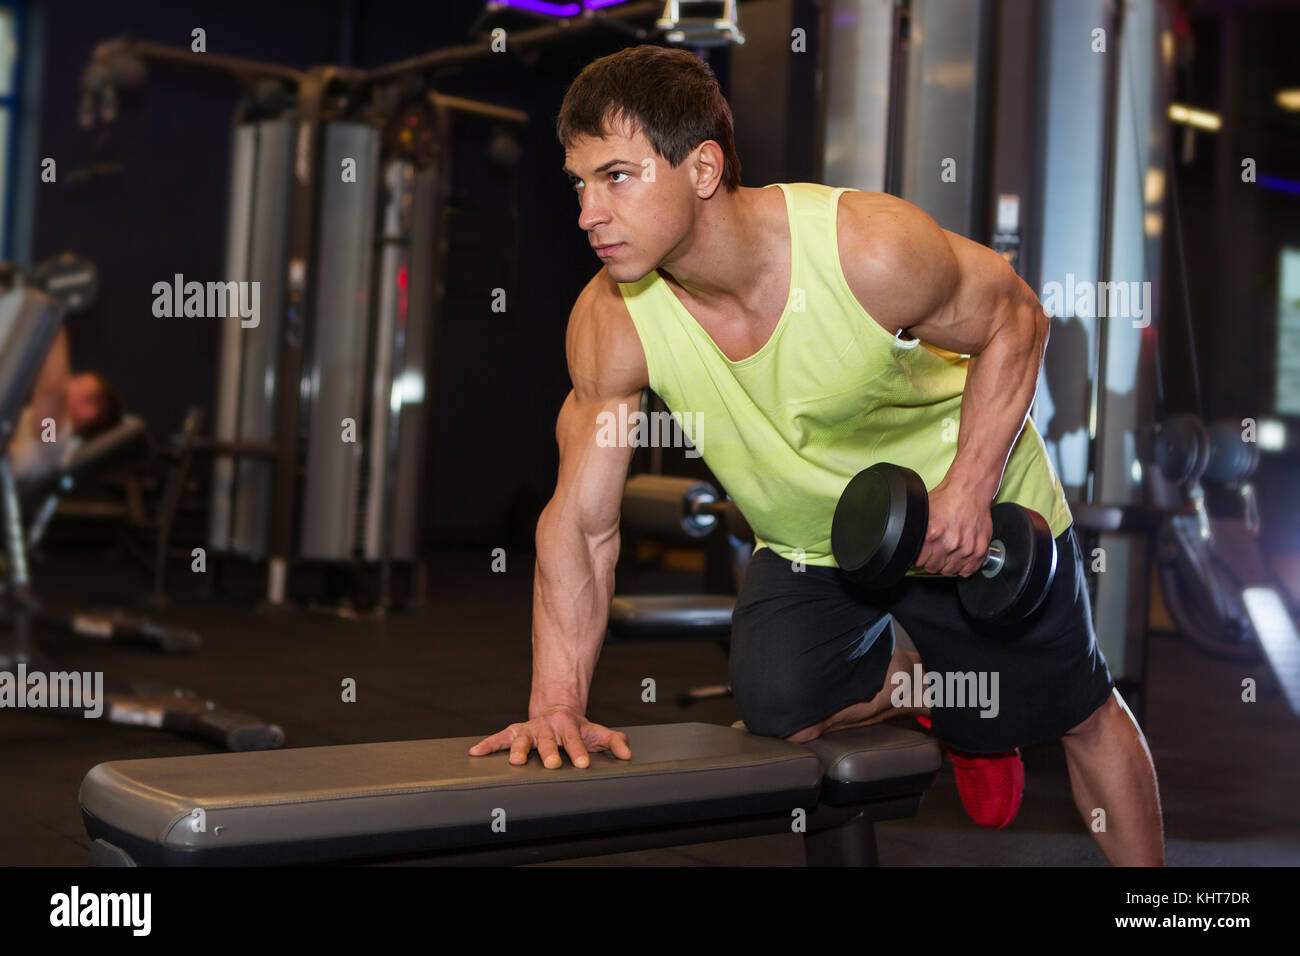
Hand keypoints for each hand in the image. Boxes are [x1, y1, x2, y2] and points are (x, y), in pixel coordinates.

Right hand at [468, 705, 631, 768]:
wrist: (557, 710)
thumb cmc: (578, 728)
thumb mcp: (598, 732)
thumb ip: (614, 741)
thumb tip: (627, 754)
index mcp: (569, 727)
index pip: (576, 740)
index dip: (579, 751)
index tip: (583, 763)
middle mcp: (547, 727)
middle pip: (548, 740)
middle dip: (548, 752)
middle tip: (551, 763)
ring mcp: (530, 729)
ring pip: (522, 739)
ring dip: (518, 750)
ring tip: (515, 762)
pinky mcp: (515, 732)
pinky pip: (499, 738)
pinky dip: (487, 744)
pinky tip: (476, 751)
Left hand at [915, 482, 992, 577]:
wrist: (970, 491)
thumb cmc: (949, 498)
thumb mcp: (925, 511)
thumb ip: (918, 528)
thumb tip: (908, 540)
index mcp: (933, 534)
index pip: (919, 561)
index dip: (919, 559)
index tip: (921, 556)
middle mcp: (950, 543)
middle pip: (933, 568)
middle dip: (931, 562)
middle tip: (933, 555)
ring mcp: (966, 548)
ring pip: (950, 571)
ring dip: (946, 566)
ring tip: (946, 556)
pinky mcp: (980, 550)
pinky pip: (969, 570)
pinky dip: (963, 568)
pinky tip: (959, 559)